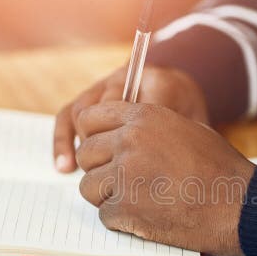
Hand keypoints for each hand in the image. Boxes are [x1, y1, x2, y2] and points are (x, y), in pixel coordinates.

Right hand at [54, 65, 207, 171]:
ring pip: (81, 114)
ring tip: (89, 177)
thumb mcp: (193, 129)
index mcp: (158, 81)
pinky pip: (67, 116)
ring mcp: (105, 83)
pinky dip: (63, 142)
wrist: (178, 92)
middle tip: (115, 177)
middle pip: (105, 113)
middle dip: (107, 149)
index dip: (133, 149)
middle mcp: (127, 77)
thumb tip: (160, 179)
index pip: (137, 115)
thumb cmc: (186, 118)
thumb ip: (180, 144)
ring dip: (83, 149)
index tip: (138, 176)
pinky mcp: (89, 95)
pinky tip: (65, 168)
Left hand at [75, 101, 255, 255]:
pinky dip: (122, 220)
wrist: (239, 204)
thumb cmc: (220, 169)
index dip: (93, 136)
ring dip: (107, 197)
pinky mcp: (126, 208)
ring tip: (138, 201)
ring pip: (89, 187)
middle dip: (99, 169)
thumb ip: (149, 128)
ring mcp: (125, 175)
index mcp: (144, 117)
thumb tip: (121, 133)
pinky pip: (105, 214)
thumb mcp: (185, 129)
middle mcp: (129, 141)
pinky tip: (148, 216)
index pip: (90, 118)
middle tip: (122, 182)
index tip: (102, 150)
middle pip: (86, 154)